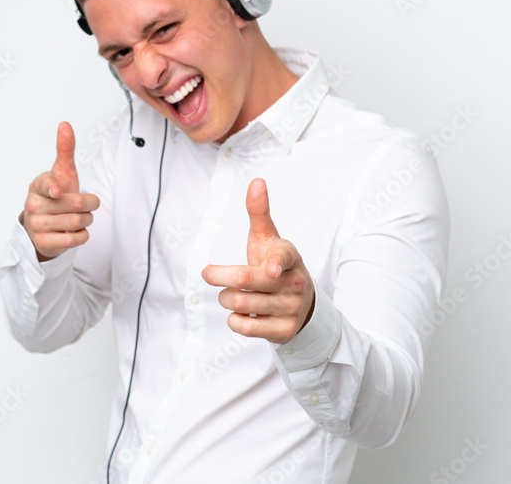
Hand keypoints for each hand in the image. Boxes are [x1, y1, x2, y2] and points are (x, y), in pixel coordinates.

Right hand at [20, 121, 100, 260]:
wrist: (46, 226)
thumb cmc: (57, 196)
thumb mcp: (62, 172)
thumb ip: (65, 149)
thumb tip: (65, 124)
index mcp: (37, 186)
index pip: (45, 185)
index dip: (53, 188)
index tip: (57, 191)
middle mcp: (33, 206)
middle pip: (75, 204)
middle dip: (89, 204)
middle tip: (86, 204)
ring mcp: (37, 226)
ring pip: (77, 222)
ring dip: (87, 220)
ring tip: (80, 217)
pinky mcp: (44, 243)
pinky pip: (75, 240)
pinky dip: (82, 235)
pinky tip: (75, 231)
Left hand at [201, 178, 314, 343]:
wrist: (300, 304)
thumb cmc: (275, 265)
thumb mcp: (268, 239)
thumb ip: (259, 212)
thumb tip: (256, 181)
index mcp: (289, 256)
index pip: (283, 256)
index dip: (274, 262)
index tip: (268, 269)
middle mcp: (294, 283)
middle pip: (245, 280)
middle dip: (219, 277)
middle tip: (210, 274)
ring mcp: (291, 308)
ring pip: (240, 303)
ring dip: (225, 298)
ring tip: (230, 294)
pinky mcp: (284, 331)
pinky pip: (244, 327)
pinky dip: (234, 319)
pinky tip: (241, 313)